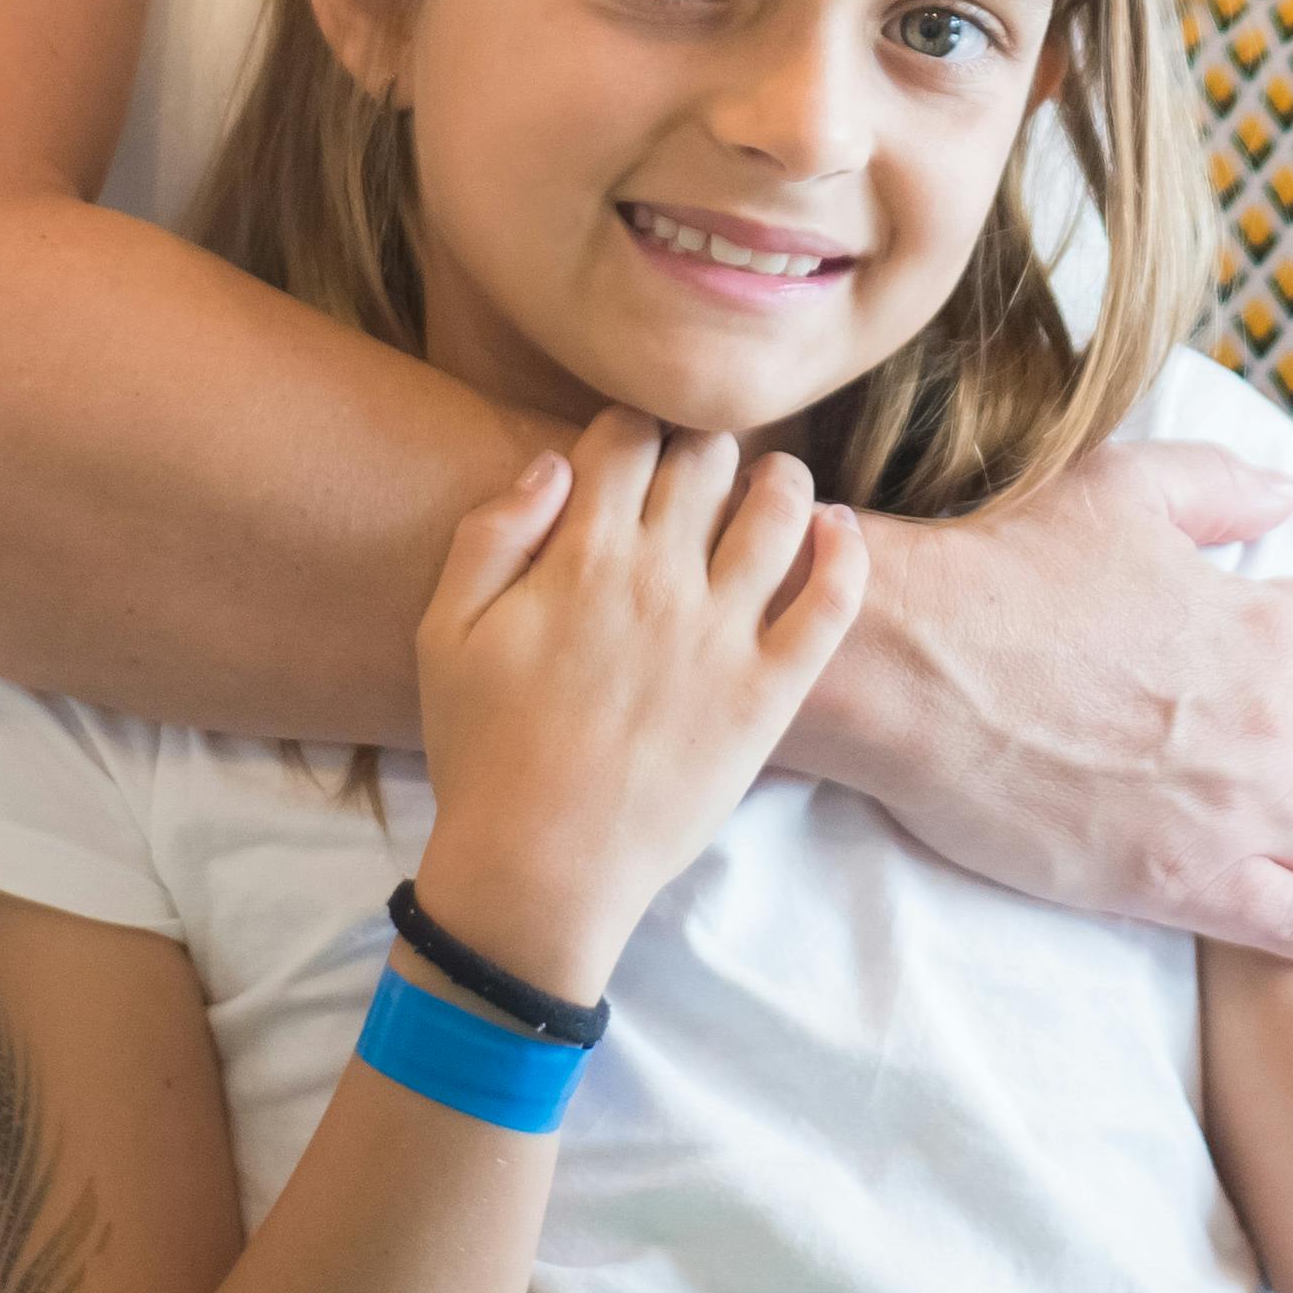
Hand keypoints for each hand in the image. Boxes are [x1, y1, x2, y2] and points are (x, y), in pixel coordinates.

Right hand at [407, 414, 865, 1002]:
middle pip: (705, 458)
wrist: (540, 865)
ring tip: (775, 482)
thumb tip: (554, 463)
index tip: (632, 448)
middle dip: (701, 445)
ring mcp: (723, 633)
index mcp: (581, 556)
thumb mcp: (446, 632)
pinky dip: (846, 550)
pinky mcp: (769, 691)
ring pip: (778, 509)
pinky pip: (831, 602)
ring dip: (780, 477)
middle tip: (699, 468)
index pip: (626, 436)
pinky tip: (839, 527)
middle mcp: (660, 579)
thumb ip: (492, 533)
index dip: (630, 427)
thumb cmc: (483, 751)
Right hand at [810, 442, 1292, 969]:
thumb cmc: (1003, 570)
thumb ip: (1218, 486)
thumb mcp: (1120, 489)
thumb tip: (1287, 498)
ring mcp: (1235, 813)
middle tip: (1262, 740)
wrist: (909, 668)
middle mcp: (1272, 724)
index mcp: (1266, 628)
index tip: (1267, 656)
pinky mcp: (1186, 885)